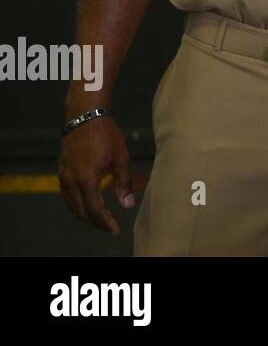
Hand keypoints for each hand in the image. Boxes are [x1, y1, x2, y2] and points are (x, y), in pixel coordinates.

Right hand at [57, 116, 133, 234]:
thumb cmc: (106, 135)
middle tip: (109, 226)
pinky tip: (88, 203)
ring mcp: (63, 176)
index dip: (104, 222)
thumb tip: (127, 205)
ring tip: (100, 218)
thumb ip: (123, 182)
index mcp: (86, 179)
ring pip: (71, 205)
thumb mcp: (121, 158)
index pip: (93, 210)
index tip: (115, 229)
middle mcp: (71, 181)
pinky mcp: (62, 171)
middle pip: (80, 211)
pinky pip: (67, 195)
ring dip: (85, 214)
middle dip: (95, 222)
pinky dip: (77, 204)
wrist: (85, 116)